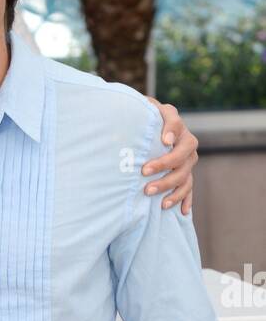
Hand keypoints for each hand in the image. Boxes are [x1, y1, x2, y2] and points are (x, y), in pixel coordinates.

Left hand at [142, 100, 197, 215]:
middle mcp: (185, 141)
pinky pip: (188, 188)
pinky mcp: (185, 175)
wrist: (147, 132)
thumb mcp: (137, 110)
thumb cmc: (139, 121)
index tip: (163, 141)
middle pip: (182, 154)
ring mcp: (187, 160)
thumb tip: (131, 108)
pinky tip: (182, 212)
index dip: (171, 131)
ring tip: (156, 199)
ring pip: (185, 175)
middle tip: (144, 173)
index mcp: (173, 122)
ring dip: (172, 188)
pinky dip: (185, 200)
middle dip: (165, 165)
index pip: (174, 122)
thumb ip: (137, 108)